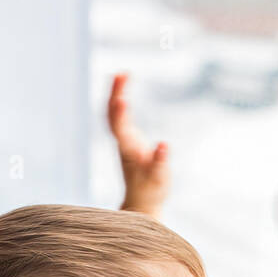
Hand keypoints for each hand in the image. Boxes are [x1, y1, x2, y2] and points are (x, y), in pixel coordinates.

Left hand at [109, 73, 168, 218]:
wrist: (140, 204)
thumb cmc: (151, 192)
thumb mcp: (159, 179)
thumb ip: (160, 162)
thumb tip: (164, 144)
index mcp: (129, 151)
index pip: (120, 129)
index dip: (119, 114)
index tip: (120, 98)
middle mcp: (122, 144)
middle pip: (113, 116)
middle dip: (116, 94)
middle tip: (122, 73)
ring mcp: (123, 142)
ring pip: (113, 115)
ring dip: (115, 94)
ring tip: (122, 74)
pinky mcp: (127, 141)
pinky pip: (119, 118)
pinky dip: (120, 102)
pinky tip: (123, 91)